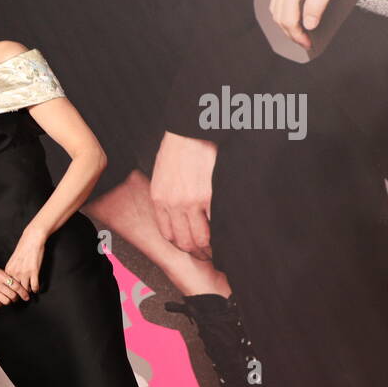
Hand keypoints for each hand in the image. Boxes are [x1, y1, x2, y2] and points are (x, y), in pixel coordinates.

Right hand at [0, 257, 21, 308]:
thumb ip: (8, 277)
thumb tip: (19, 285)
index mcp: (1, 276)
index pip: (16, 286)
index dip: (23, 293)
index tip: (26, 296)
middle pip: (12, 295)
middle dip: (16, 298)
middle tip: (16, 297)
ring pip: (6, 301)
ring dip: (9, 301)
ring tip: (8, 298)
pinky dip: (0, 303)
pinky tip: (0, 299)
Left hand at [3, 225, 46, 300]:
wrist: (32, 239)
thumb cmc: (23, 248)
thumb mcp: (13, 259)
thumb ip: (12, 269)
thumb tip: (12, 278)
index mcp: (9, 270)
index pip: (8, 285)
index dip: (11, 291)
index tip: (13, 295)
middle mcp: (15, 272)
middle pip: (16, 289)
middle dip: (19, 295)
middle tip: (22, 298)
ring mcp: (24, 273)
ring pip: (25, 289)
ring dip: (28, 292)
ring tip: (30, 294)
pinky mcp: (34, 271)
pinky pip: (34, 286)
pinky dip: (36, 289)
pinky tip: (37, 289)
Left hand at [150, 131, 217, 259]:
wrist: (189, 131)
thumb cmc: (178, 149)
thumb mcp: (162, 175)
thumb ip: (167, 197)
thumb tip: (179, 216)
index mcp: (159, 199)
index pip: (168, 235)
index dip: (181, 245)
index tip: (191, 249)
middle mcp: (173, 204)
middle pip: (184, 242)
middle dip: (197, 252)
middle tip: (208, 255)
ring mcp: (191, 202)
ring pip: (201, 238)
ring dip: (210, 247)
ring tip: (219, 249)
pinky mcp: (209, 196)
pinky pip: (216, 223)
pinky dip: (223, 231)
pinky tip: (228, 232)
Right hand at [270, 0, 362, 50]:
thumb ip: (317, 6)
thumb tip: (308, 25)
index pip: (289, 18)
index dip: (297, 35)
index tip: (307, 43)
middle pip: (279, 16)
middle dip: (290, 32)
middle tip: (303, 41)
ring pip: (275, 8)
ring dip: (285, 22)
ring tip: (298, 31)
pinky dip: (283, 11)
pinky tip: (293, 15)